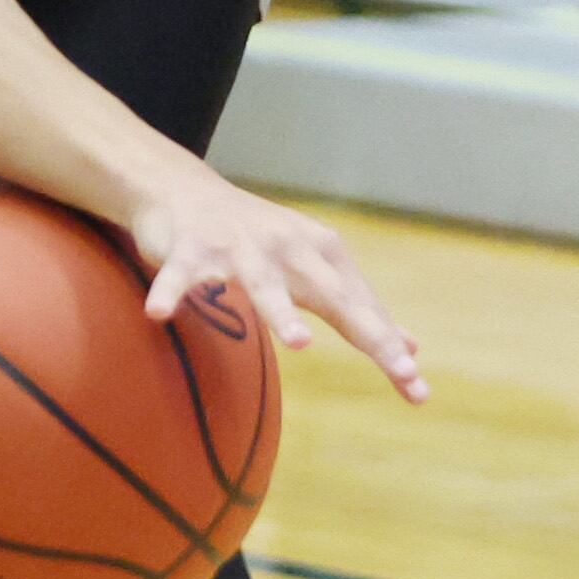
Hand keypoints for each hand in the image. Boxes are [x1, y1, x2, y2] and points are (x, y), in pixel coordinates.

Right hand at [131, 164, 428, 404]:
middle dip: (365, 327)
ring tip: (301, 343)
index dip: (388, 346)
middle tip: (397, 363)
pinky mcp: (190, 247)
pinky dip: (172, 292)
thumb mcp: (311, 269)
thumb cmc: (256, 241)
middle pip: (331, 294)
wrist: (181, 189)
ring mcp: (238, 246)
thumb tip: (411, 348)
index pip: (360, 307)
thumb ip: (356, 308)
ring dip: (281, 311)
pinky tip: (161, 315)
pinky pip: (182, 275)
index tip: (418, 389)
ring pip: (263, 283)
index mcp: (318, 253)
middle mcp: (286, 247)